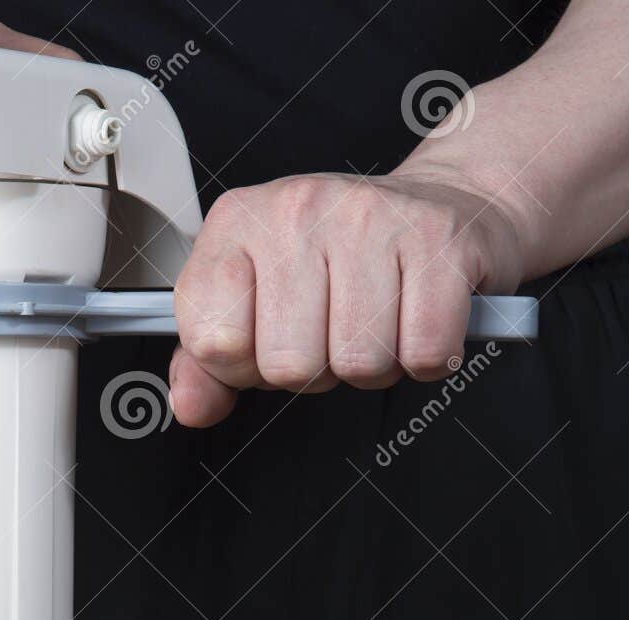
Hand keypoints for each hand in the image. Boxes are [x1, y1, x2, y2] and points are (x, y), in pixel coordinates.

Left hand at [169, 168, 527, 425]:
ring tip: (374, 319)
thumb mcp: (252, 299)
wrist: (435, 205)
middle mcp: (296, 210)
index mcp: (235, 223)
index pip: (213, 341)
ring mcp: (369, 217)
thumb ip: (207, 361)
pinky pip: (424, 352)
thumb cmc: (336, 258)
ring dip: (373, 365)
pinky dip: (425, 355)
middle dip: (315, 370)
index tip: (265, 339)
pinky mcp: (438, 238)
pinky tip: (413, 316)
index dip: (242, 366)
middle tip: (331, 330)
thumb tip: (190, 405)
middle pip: (289, 365)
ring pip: (358, 364)